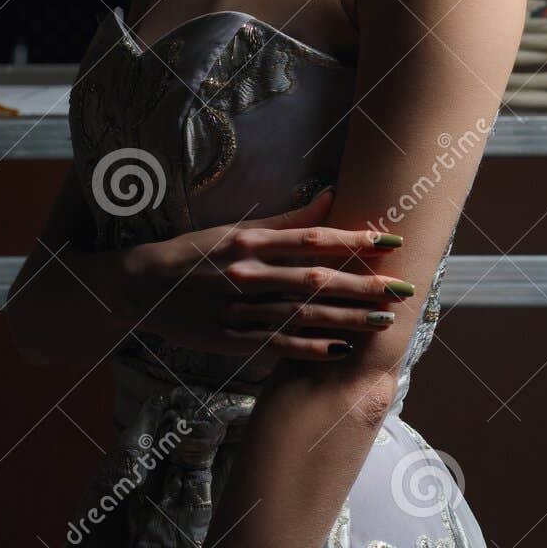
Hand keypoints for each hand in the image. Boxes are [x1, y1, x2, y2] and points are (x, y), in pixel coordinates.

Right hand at [115, 188, 409, 362]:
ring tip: (385, 320)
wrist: (143, 288)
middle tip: (402, 287)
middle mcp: (247, 274)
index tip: (390, 241)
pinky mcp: (233, 340)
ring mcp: (240, 310)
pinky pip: (279, 344)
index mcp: (250, 242)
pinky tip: (343, 350)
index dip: (354, 241)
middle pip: (315, 280)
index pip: (312, 240)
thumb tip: (330, 197)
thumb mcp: (236, 229)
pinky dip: (311, 348)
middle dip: (362, 284)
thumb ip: (286, 219)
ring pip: (303, 315)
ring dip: (347, 319)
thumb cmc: (194, 253)